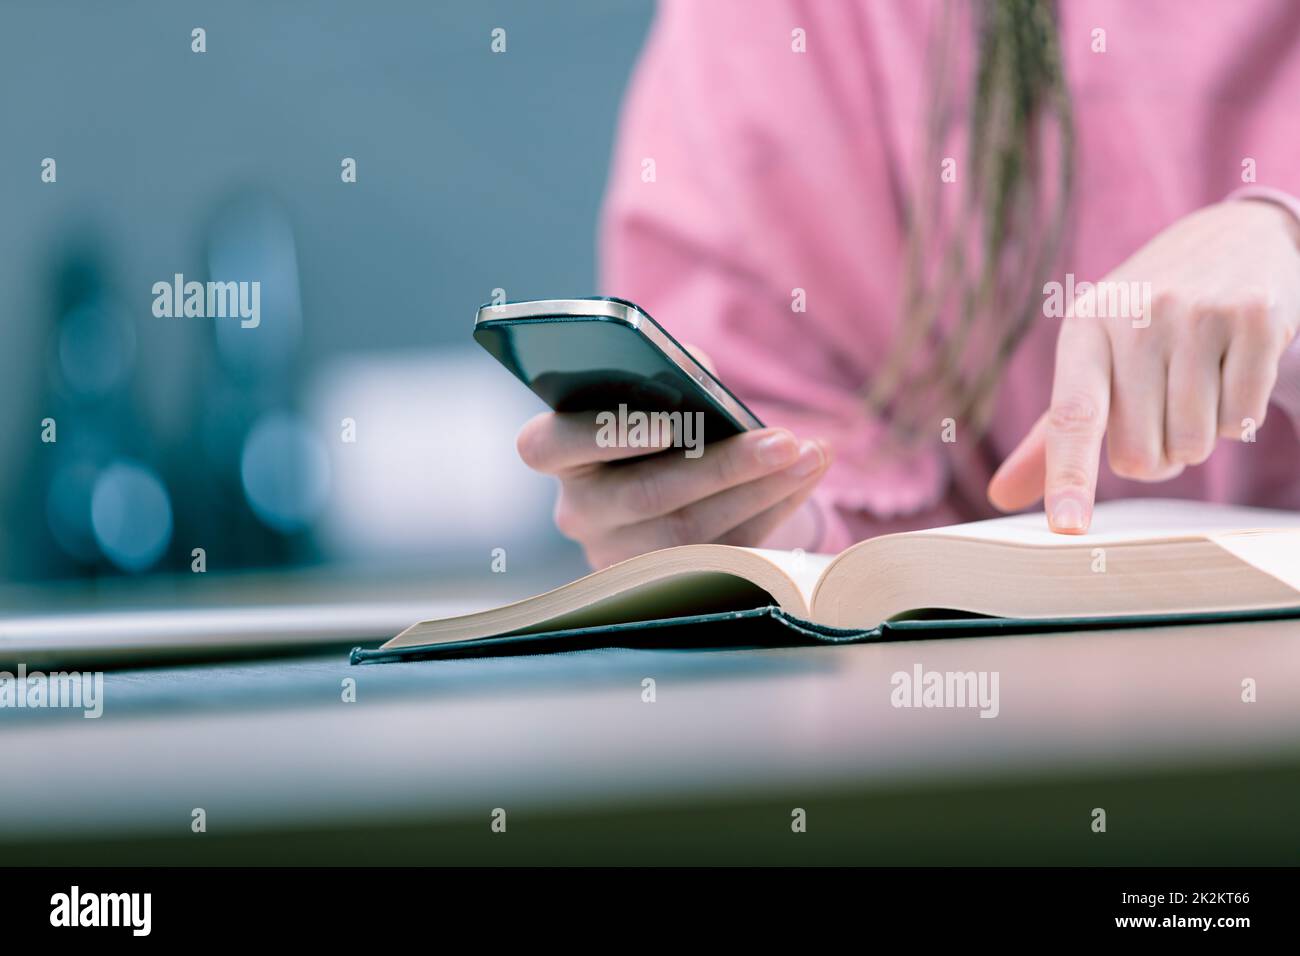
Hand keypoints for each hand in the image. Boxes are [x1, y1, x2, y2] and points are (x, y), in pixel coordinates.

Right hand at [516, 347, 831, 567]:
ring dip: (759, 492)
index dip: (603, 436)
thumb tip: (699, 371)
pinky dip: (770, 513)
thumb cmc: (658, 419)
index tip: (669, 424)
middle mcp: (580, 512)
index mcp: (558, 454)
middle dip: (722, 467)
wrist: (673, 480)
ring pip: (690, 535)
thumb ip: (669, 374)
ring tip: (809, 455)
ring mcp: (618, 556)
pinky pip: (720, 554)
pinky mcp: (664, 584)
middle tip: (782, 441)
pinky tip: (804, 478)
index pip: (546, 446)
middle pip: (645, 496)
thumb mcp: (654, 392)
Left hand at [988, 199, 1299, 531]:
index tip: (1067, 528)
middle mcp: (1136, 318)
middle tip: (1161, 406)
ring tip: (1197, 383)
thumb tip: (1000, 496)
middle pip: (1141, 454)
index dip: (1069, 478)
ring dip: (1197, 436)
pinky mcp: (1254, 316)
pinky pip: (1243, 419)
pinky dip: (1238, 415)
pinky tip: (1232, 369)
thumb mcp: (1090, 356)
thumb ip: (1051, 433)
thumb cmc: (1145, 317)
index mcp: (1083, 329)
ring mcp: (1197, 313)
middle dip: (1154, 454)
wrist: (1231, 237)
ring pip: (1194, 444)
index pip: (1073, 418)